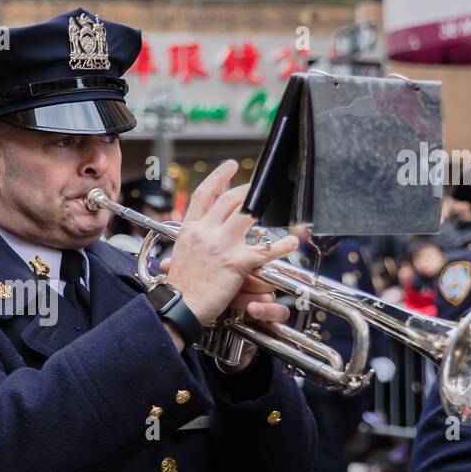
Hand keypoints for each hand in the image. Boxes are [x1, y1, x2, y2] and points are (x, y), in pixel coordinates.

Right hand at [164, 160, 298, 326]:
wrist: (179, 305)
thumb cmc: (180, 287)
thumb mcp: (178, 255)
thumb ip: (191, 240)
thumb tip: (197, 231)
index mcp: (190, 230)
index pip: (203, 194)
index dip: (218, 177)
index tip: (230, 167)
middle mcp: (205, 232)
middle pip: (229, 200)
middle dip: (246, 190)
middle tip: (257, 187)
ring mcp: (221, 246)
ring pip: (247, 215)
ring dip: (262, 209)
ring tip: (274, 207)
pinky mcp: (236, 262)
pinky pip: (264, 249)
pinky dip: (282, 245)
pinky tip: (291, 242)